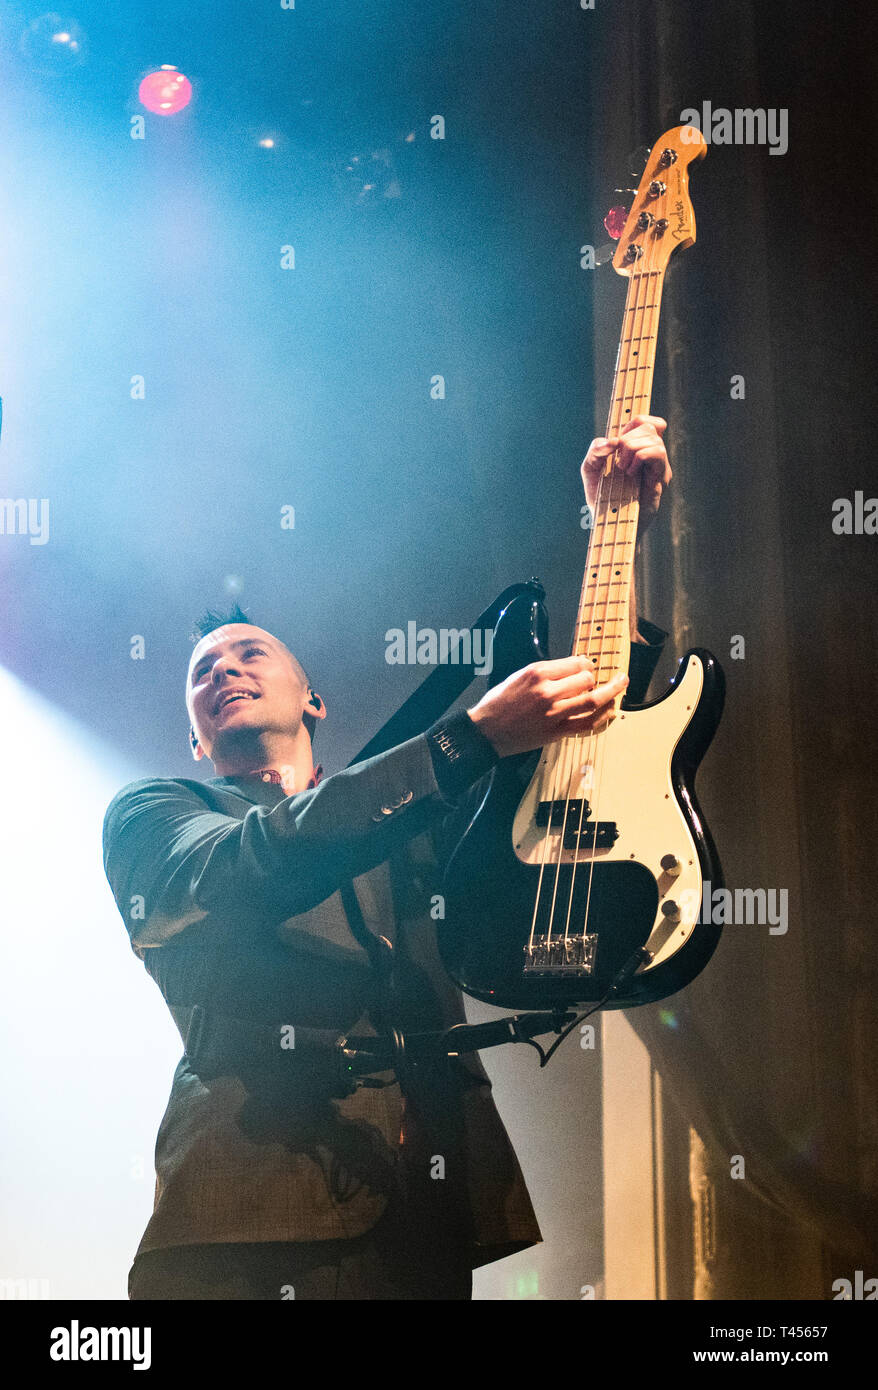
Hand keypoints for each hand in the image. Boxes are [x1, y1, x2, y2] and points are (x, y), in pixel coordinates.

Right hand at [467, 656, 628, 757]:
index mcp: (537, 673)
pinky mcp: (556, 732)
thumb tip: (572, 668)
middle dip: (596, 677)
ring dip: (611, 692)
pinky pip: (586, 724)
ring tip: (621, 685)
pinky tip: (611, 711)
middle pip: (586, 679)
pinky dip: (602, 717)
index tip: (588, 667)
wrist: (486, 730)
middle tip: (600, 678)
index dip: (586, 664)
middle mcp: (547, 692)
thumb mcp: (519, 675)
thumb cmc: (499, 702)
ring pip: (592, 701)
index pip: (575, 663)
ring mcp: (553, 714)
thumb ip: (546, 672)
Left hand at [581, 414, 671, 538]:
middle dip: (627, 440)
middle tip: (617, 461)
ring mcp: (658, 467)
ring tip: (623, 469)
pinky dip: (640, 456)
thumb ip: (595, 450)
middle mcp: (650, 456)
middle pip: (648, 427)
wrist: (608, 524)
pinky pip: (658, 454)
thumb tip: (612, 440)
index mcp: (635, 449)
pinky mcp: (661, 479)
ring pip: (654, 439)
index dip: (635, 422)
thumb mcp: (589, 469)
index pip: (645, 421)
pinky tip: (630, 472)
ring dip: (632, 449)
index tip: (619, 441)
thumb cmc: (600, 497)